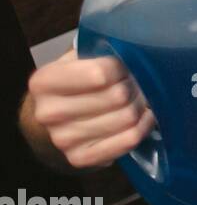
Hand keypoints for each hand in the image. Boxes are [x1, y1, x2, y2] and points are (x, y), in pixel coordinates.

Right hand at [24, 47, 154, 169]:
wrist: (54, 120)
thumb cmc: (74, 82)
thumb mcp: (77, 59)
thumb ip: (98, 51)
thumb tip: (134, 46)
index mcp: (44, 81)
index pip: (100, 73)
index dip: (122, 68)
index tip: (125, 67)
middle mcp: (48, 112)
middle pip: (118, 96)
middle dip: (135, 87)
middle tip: (138, 84)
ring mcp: (63, 139)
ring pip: (127, 118)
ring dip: (142, 106)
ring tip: (140, 99)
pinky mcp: (80, 158)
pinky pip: (128, 140)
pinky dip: (144, 127)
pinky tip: (144, 117)